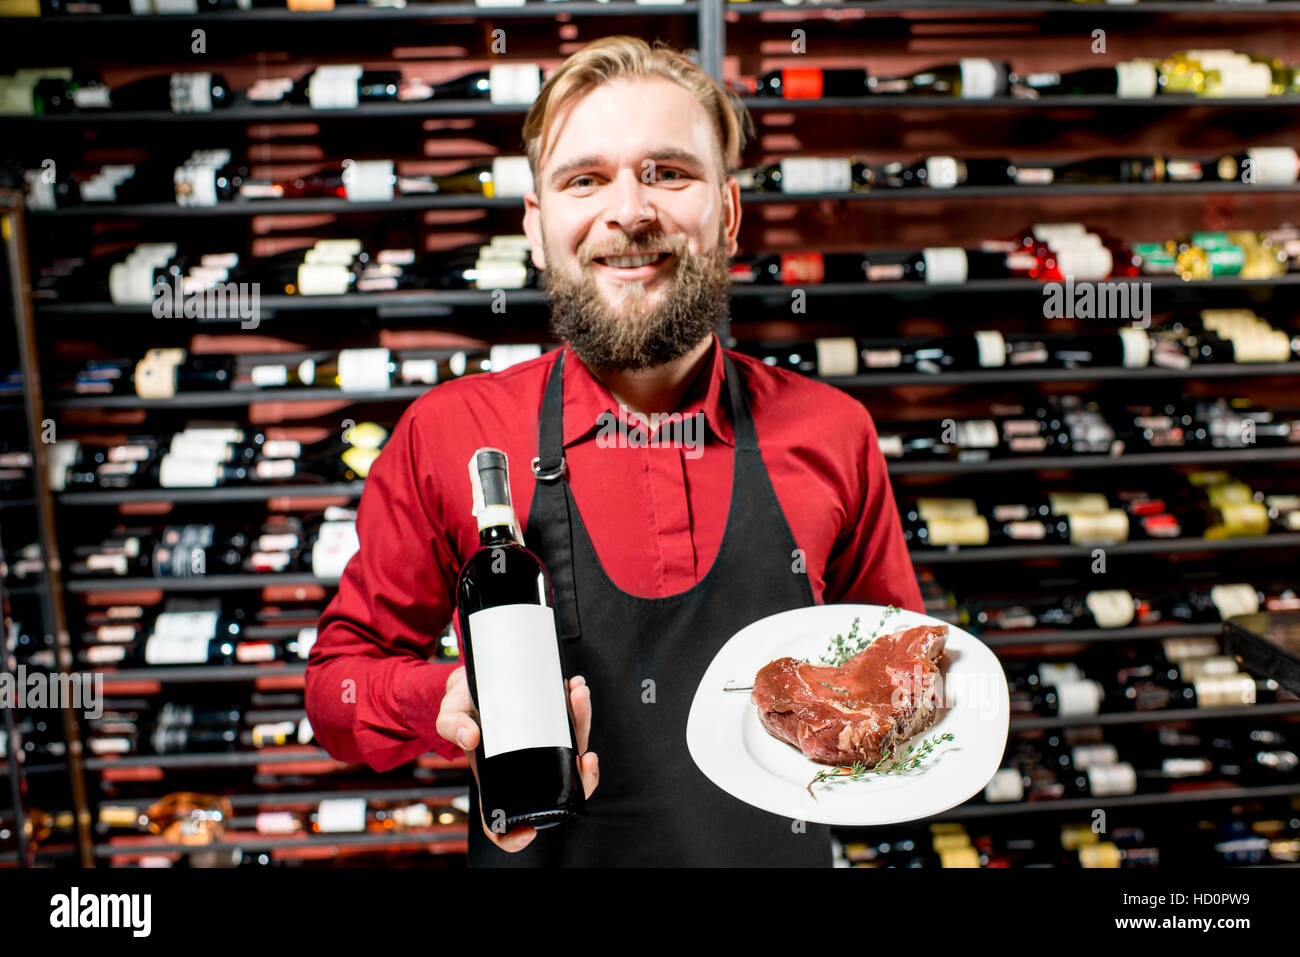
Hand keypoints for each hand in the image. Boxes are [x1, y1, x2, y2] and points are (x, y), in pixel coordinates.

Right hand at [436, 666, 597, 852]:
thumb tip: (470, 737)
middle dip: (581, 775)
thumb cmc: (461, 707)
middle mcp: (525, 767)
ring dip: (582, 725)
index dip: (515, 837)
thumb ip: (452, 725)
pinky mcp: (552, 723)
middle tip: (585, 756)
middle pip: (559, 785)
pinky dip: (579, 708)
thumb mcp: (449, 714)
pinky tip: (576, 688)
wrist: (473, 679)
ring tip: (578, 697)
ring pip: (572, 749)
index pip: (505, 822)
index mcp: (497, 778)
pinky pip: (573, 723)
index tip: (529, 831)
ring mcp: (542, 746)